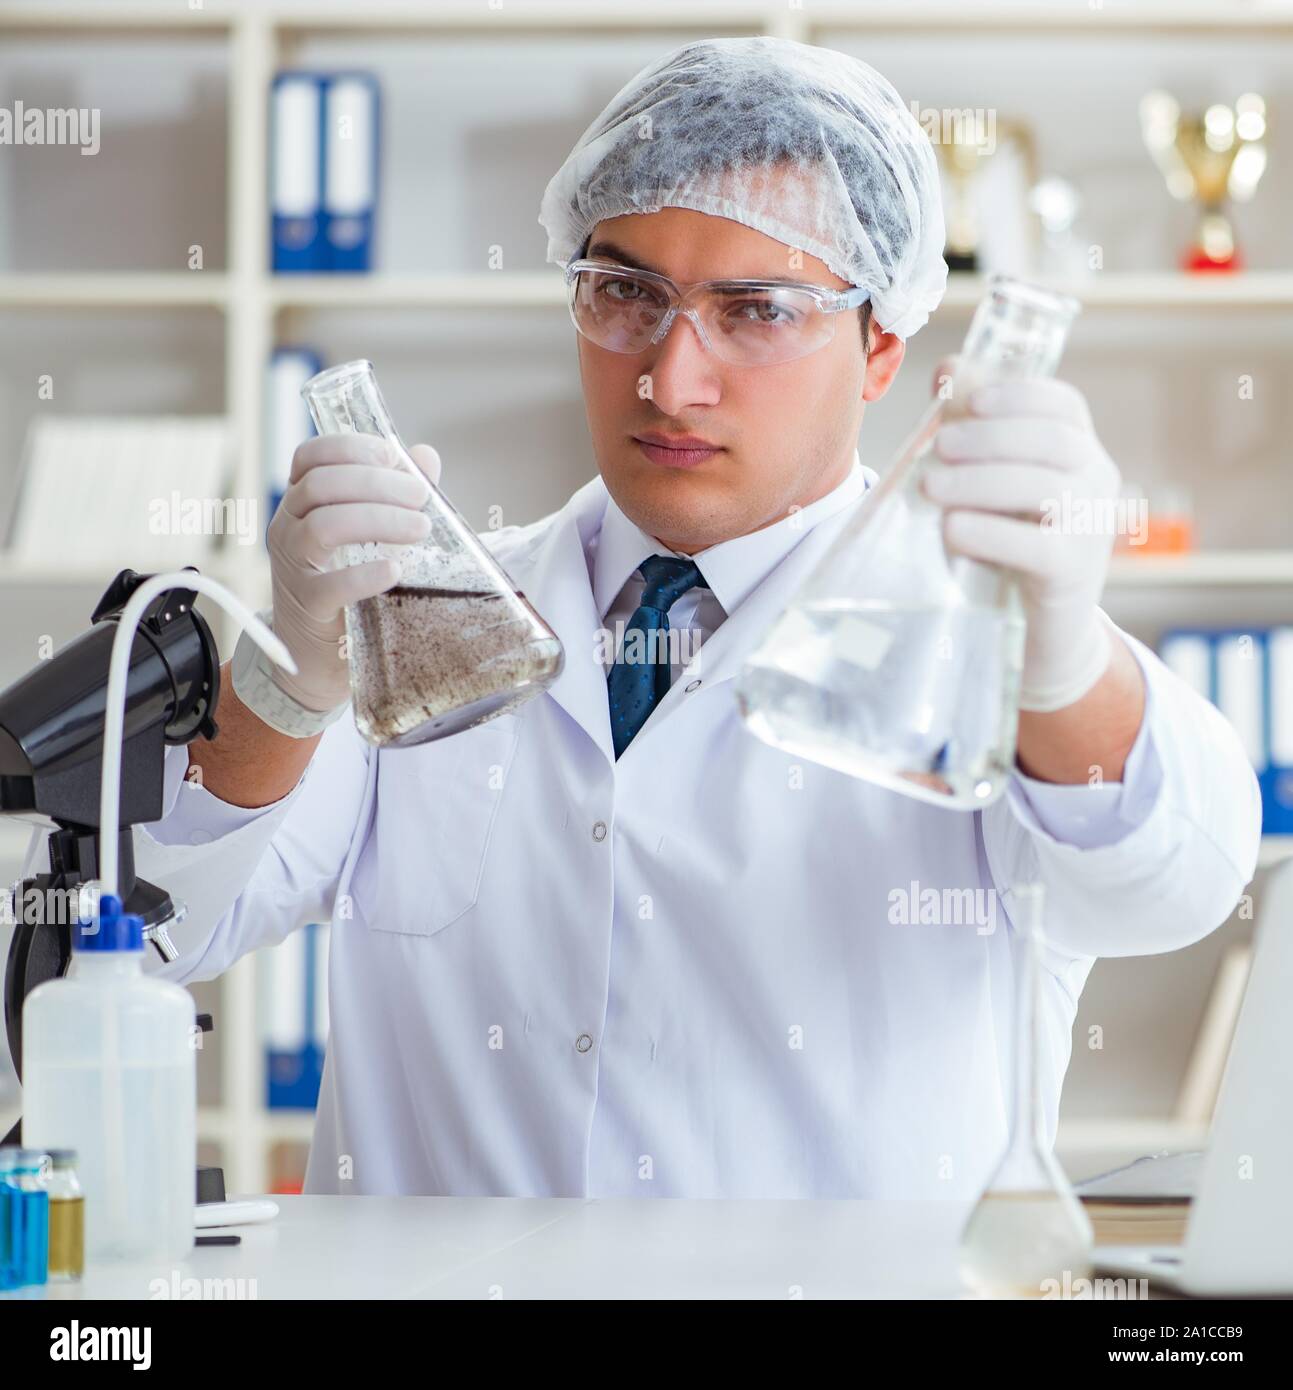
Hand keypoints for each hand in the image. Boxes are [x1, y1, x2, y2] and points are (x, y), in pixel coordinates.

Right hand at [264, 435, 439, 712]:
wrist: (317, 655)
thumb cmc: (347, 585)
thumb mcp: (368, 534)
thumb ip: (395, 493)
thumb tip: (426, 456)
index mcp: (301, 503)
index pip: (309, 457)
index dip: (349, 447)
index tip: (391, 455)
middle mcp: (289, 527)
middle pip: (321, 485)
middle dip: (377, 483)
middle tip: (421, 497)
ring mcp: (293, 566)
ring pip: (323, 525)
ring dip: (378, 520)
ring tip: (420, 528)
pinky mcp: (307, 605)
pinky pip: (332, 584)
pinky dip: (366, 574)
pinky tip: (396, 568)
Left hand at [920, 371, 1119, 712]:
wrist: (1042, 625)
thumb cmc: (1011, 540)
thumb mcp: (994, 481)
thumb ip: (972, 425)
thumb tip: (948, 368)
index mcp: (1080, 450)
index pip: (1065, 405)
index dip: (1020, 394)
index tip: (972, 400)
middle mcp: (1096, 482)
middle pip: (1053, 443)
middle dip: (990, 438)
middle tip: (939, 447)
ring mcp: (1090, 528)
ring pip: (1043, 490)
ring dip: (980, 482)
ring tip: (931, 487)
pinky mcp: (1071, 574)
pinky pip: (1036, 547)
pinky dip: (989, 533)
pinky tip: (952, 530)